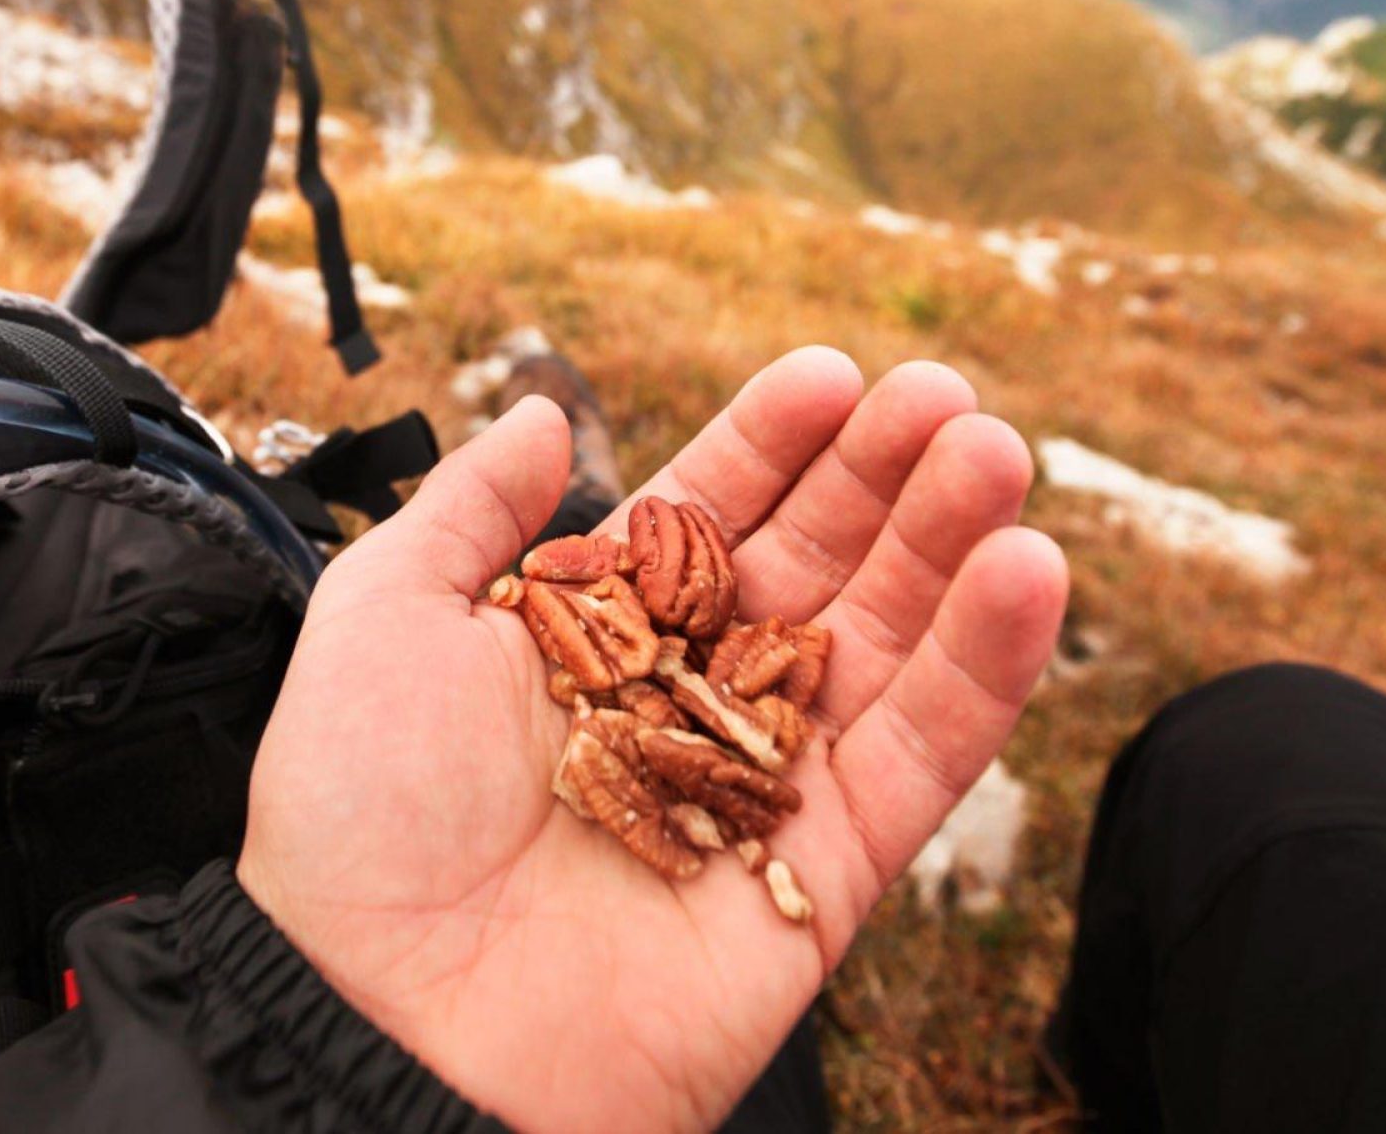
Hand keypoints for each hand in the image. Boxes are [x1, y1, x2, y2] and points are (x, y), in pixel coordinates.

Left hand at [238, 350, 1067, 1133]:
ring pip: (882, 651)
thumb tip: (542, 412)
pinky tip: (1027, 574)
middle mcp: (682, 705)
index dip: (771, 444)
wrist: (383, 1011)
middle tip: (947, 399)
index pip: (705, 517)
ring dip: (950, 551)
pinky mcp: (820, 879)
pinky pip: (919, 765)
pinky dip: (983, 673)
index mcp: (588, 641)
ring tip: (996, 457)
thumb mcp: (383, 618)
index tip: (834, 374)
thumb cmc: (359, 818)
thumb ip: (469, 508)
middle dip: (883, 479)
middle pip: (811, 569)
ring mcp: (758, 790)